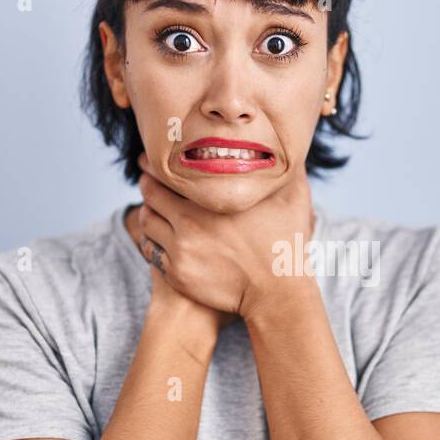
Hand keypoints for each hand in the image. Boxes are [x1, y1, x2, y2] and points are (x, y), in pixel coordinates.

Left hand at [135, 152, 315, 319]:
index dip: (156, 163)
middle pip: (151, 195)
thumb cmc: (287, 244)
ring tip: (153, 207)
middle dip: (147, 184)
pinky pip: (152, 251)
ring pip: (147, 222)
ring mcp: (181, 251)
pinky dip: (152, 239)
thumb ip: (287, 168)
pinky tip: (159, 235)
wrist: (277, 293)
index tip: (151, 157)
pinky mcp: (178, 274)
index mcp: (212, 200)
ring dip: (148, 211)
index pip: (170, 172)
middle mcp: (190, 223)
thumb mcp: (293, 198)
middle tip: (147, 178)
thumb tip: (290, 145)